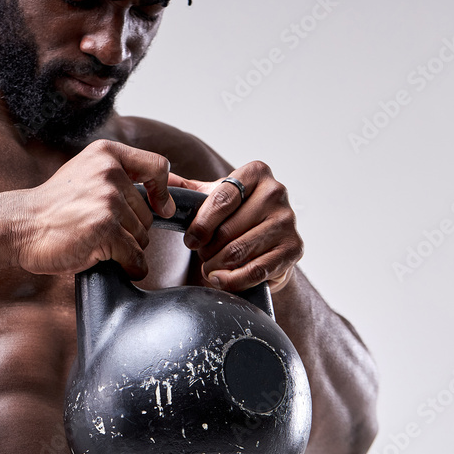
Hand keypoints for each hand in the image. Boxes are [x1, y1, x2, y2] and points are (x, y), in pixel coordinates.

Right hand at [13, 139, 174, 278]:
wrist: (19, 226)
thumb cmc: (52, 207)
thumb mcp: (85, 174)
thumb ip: (121, 177)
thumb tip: (170, 193)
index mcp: (107, 154)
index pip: (158, 167)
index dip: (166, 191)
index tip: (163, 207)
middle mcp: (110, 173)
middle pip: (149, 213)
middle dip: (131, 228)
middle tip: (99, 230)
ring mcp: (108, 201)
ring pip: (142, 236)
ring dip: (125, 247)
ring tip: (95, 242)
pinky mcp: (105, 229)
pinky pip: (135, 256)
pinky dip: (128, 266)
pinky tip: (108, 262)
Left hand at [168, 161, 302, 291]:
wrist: (266, 242)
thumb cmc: (235, 216)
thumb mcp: (212, 197)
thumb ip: (187, 189)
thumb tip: (159, 178)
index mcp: (255, 173)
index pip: (220, 199)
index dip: (201, 224)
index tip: (191, 240)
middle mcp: (277, 192)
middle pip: (228, 229)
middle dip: (207, 249)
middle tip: (202, 256)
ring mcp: (288, 221)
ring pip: (238, 251)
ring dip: (216, 266)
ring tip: (210, 267)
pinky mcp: (294, 249)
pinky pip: (255, 270)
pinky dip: (232, 280)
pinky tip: (220, 279)